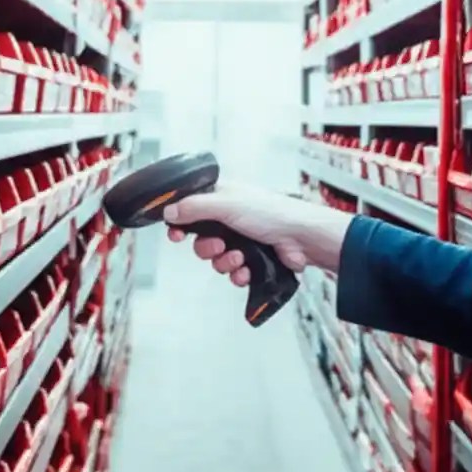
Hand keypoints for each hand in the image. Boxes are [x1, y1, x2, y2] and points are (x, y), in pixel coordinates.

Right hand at [163, 186, 353, 287]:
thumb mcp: (226, 204)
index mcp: (222, 197)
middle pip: (200, 239)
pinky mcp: (251, 259)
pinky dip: (238, 274)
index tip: (177, 235)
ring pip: (216, 258)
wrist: (302, 238)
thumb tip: (169, 211)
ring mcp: (240, 239)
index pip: (190, 208)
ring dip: (224, 262)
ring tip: (239, 258)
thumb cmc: (272, 213)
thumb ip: (194, 207)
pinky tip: (247, 270)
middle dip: (207, 248)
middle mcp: (229, 217)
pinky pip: (232, 272)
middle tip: (219, 245)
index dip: (180, 223)